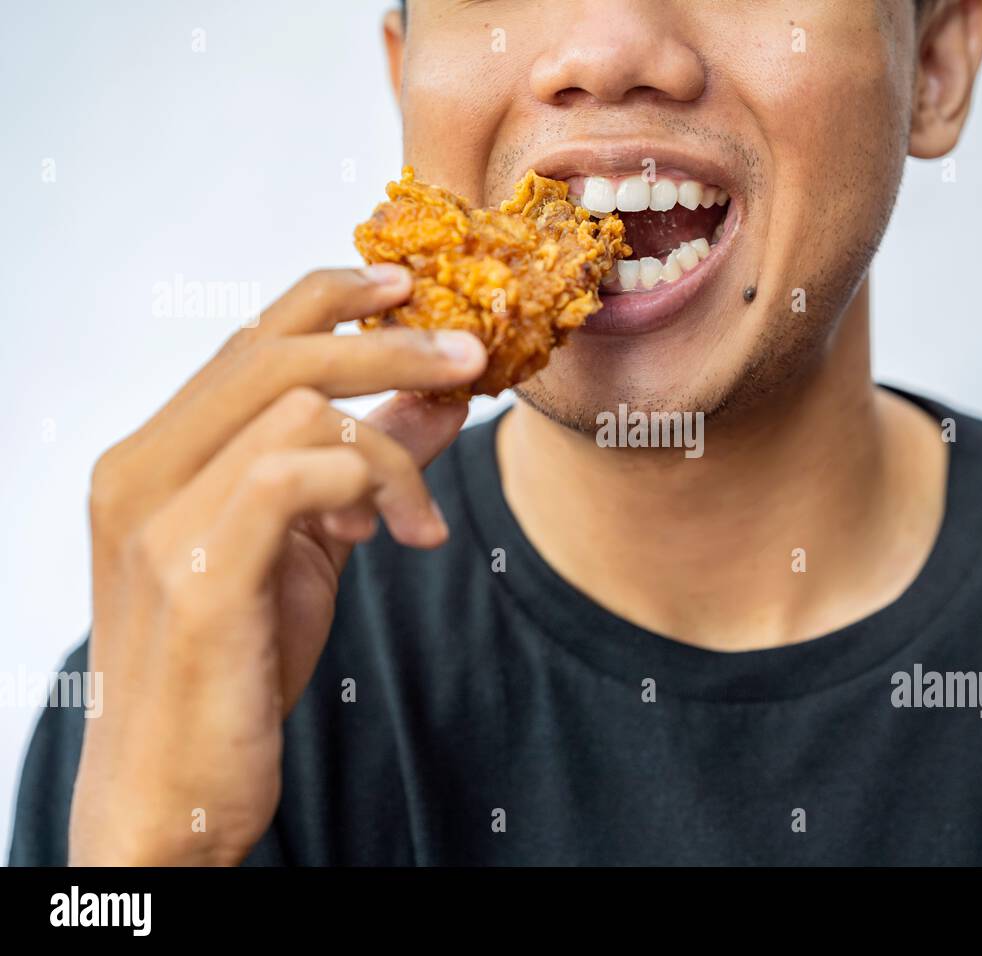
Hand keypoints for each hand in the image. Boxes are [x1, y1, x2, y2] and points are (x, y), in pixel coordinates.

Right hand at [68, 265, 485, 864]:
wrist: (172, 786)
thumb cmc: (233, 664)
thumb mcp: (309, 547)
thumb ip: (361, 467)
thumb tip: (438, 399)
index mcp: (156, 455)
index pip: (249, 338)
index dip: (332, 296)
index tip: (409, 285)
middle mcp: (141, 470)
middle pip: (277, 351)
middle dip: (391, 343)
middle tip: (472, 360)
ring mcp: (158, 519)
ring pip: (302, 410)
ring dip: (392, 454)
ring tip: (419, 524)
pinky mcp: (196, 574)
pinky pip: (299, 476)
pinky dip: (372, 486)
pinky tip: (401, 537)